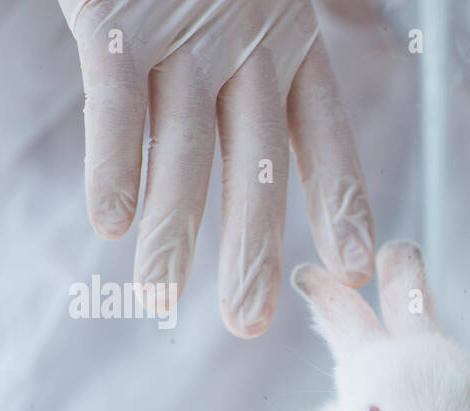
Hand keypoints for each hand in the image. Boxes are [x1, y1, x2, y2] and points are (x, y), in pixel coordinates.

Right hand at [58, 0, 375, 335]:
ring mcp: (185, 32)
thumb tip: (296, 141)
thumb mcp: (260, 4)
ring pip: (185, 144)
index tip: (357, 267)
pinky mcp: (118, 19)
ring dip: (175, 226)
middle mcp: (248, 44)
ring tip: (163, 295)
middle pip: (255, 160)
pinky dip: (113, 161)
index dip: (341, 203)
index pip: (326, 136)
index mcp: (292, 42)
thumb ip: (280, 67)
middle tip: (250, 320)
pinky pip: (117, 102)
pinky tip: (112, 223)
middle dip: (254, 243)